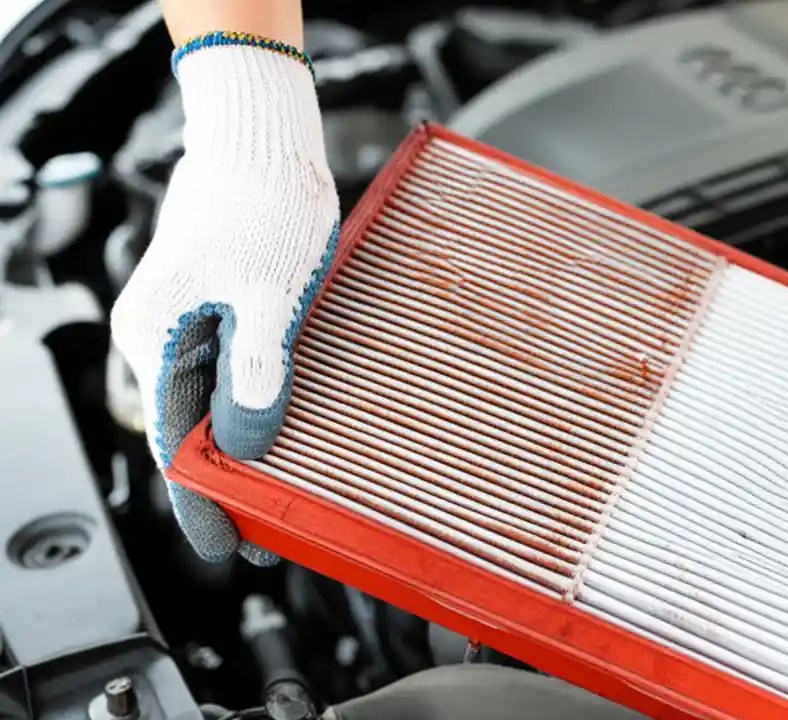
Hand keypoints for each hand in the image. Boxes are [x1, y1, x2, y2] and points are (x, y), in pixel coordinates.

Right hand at [110, 41, 338, 564]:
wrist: (263, 134)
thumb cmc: (264, 202)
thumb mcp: (266, 296)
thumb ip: (256, 372)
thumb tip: (248, 447)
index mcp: (157, 337)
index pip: (175, 443)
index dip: (204, 499)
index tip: (231, 545)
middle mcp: (162, 334)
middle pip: (194, 427)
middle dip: (231, 480)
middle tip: (274, 527)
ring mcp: (190, 318)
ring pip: (215, 401)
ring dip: (248, 444)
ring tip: (287, 490)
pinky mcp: (220, 303)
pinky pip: (234, 369)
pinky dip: (259, 403)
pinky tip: (289, 426)